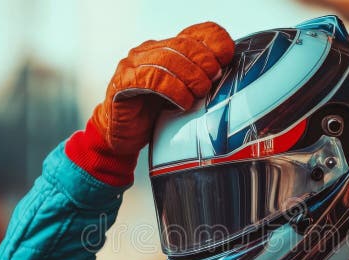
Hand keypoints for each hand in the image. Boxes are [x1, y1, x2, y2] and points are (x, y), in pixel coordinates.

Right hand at [93, 22, 234, 153]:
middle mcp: (149, 51)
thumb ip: (199, 81)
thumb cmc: (154, 116)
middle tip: (213, 79)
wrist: (121, 136)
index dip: (213, 41)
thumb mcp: (184, 95)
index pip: (194, 33)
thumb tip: (223, 74)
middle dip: (204, 61)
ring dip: (190, 76)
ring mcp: (133, 64)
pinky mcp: (123, 82)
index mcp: (166, 49)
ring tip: (198, 92)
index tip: (226, 57)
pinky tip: (182, 103)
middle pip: (183, 44)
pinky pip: (151, 78)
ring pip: (168, 59)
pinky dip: (172, 90)